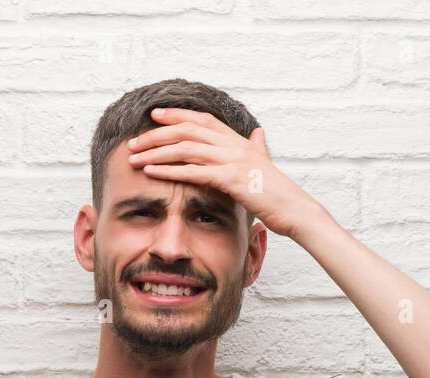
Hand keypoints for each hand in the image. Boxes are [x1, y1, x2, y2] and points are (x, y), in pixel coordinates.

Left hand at [125, 106, 325, 239]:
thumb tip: (258, 133)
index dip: (177, 115)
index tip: (154, 116)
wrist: (295, 210)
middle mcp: (234, 145)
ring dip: (156, 152)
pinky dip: (169, 170)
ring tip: (134, 157)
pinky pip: (193, 171)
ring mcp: (232, 160)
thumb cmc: (278, 193)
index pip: (202, 120)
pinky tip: (151, 172)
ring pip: (186, 149)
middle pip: (187, 131)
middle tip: (134, 142)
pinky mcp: (230, 179)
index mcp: (239, 141)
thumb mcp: (266, 164)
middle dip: (156, 134)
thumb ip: (258, 148)